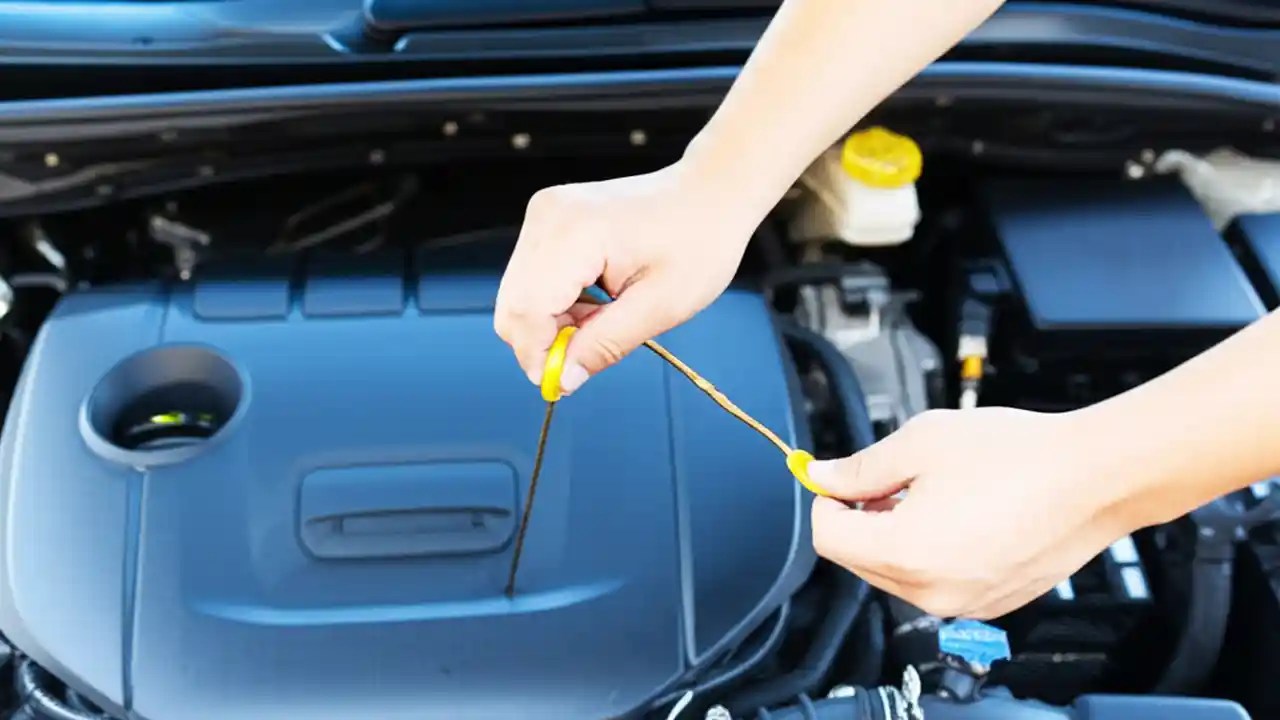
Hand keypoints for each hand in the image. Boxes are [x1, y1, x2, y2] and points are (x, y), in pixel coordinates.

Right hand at [494, 160, 764, 392]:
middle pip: (514, 305)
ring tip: (604, 319)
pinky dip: (556, 304)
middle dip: (544, 342)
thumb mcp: (660, 307)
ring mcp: (545, 214)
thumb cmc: (698, 241)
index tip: (564, 382)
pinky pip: (532, 279)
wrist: (709, 194)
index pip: (526, 310)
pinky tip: (595, 301)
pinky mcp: (549, 219)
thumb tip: (562, 380)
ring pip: (519, 296)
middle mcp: (548, 217)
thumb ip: (604, 345)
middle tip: (590, 354)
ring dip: (553, 323)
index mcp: (575, 233)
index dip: (538, 355)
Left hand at [807, 407, 1141, 619]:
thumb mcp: (920, 443)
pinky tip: (960, 515)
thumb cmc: (1018, 456)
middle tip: (888, 480)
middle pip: (858, 560)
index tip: (839, 479)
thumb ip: (861, 467)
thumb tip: (822, 476)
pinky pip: (936, 582)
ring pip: (896, 573)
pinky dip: (932, 553)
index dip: (827, 501)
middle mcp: (931, 591)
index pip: (828, 538)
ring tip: (932, 493)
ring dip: (895, 536)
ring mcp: (964, 604)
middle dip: (860, 519)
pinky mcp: (991, 605)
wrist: (1094, 477)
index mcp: (905, 552)